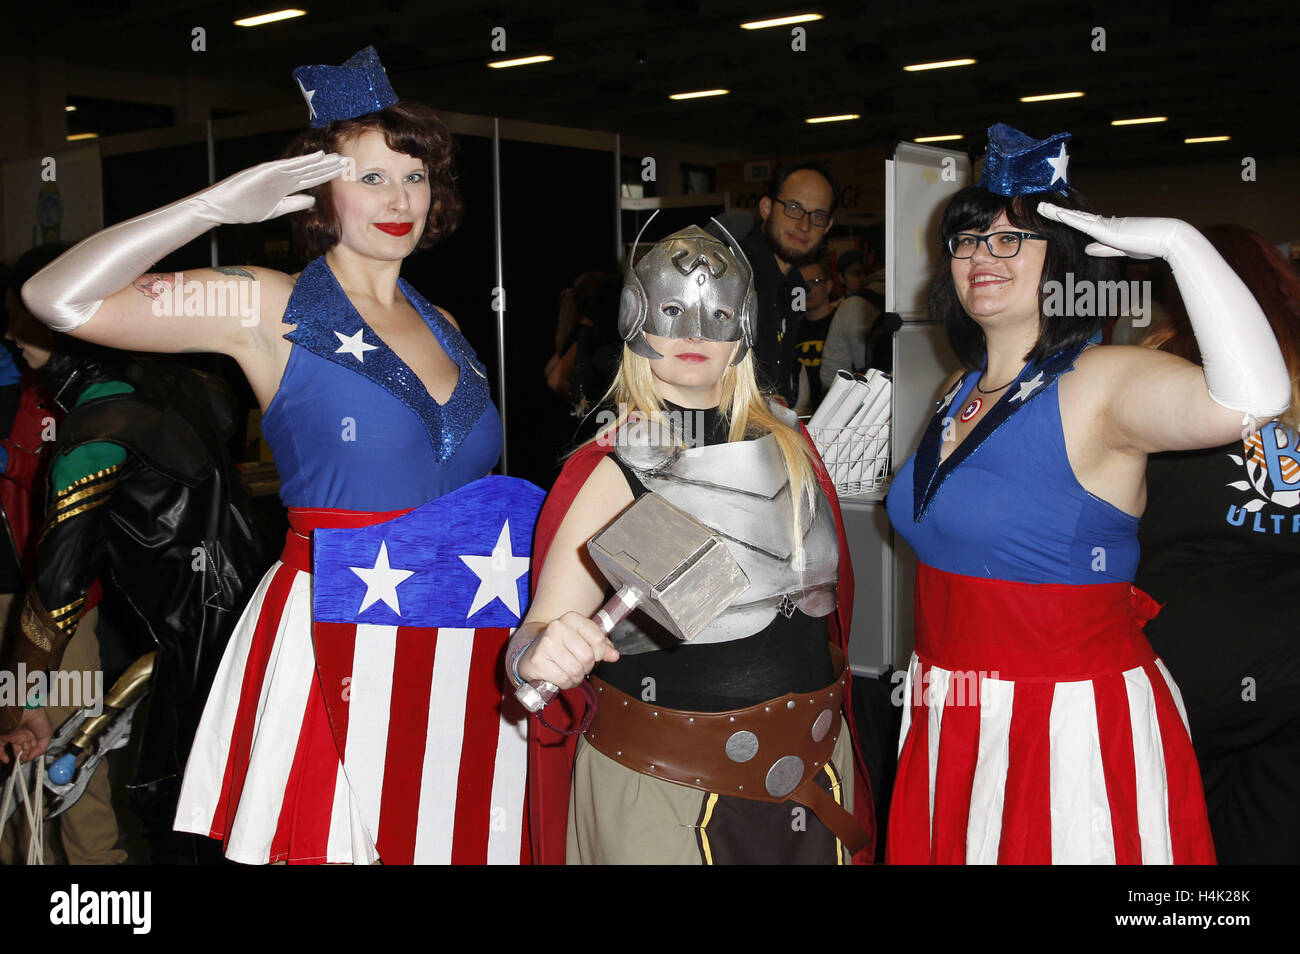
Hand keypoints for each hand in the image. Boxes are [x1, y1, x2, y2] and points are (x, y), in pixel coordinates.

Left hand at [0, 708, 51, 763]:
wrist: (25, 710)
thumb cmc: (37, 717)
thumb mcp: (47, 734)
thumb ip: (42, 748)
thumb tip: (33, 757)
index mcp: (34, 733)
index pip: (34, 747)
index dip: (34, 754)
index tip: (33, 758)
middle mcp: (24, 735)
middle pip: (24, 749)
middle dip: (26, 756)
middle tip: (26, 759)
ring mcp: (13, 736)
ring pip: (13, 750)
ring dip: (16, 757)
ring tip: (19, 761)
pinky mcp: (4, 736)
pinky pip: (0, 748)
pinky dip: (2, 755)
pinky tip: (6, 759)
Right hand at [193, 151, 350, 224]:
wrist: (222, 207)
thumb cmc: (245, 209)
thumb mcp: (276, 209)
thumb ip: (294, 203)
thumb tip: (313, 201)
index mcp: (286, 187)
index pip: (311, 180)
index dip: (327, 176)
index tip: (343, 174)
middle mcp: (283, 178)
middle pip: (311, 171)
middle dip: (329, 167)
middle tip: (347, 162)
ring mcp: (276, 173)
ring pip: (305, 166)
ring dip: (322, 162)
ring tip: (339, 158)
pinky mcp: (268, 171)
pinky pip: (290, 165)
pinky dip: (305, 161)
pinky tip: (319, 156)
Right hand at [517, 612, 619, 689]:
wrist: (530, 653)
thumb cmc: (559, 647)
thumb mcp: (582, 641)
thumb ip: (601, 646)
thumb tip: (614, 655)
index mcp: (571, 619)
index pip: (598, 639)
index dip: (600, 653)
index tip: (593, 655)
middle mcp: (558, 627)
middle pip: (588, 657)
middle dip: (586, 667)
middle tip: (577, 666)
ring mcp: (546, 643)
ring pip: (576, 670)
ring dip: (575, 678)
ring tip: (568, 672)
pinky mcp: (538, 661)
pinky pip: (563, 679)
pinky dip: (565, 683)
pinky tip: (559, 677)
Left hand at [1037, 202, 1190, 260]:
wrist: (1166, 238)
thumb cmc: (1149, 245)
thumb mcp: (1121, 250)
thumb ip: (1104, 249)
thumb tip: (1087, 248)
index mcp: (1107, 229)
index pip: (1081, 224)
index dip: (1067, 219)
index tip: (1053, 215)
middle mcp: (1103, 224)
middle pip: (1074, 218)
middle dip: (1056, 213)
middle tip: (1040, 206)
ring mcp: (1103, 225)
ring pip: (1074, 217)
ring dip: (1056, 212)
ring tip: (1040, 207)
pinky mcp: (1105, 229)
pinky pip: (1081, 222)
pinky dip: (1067, 218)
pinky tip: (1054, 213)